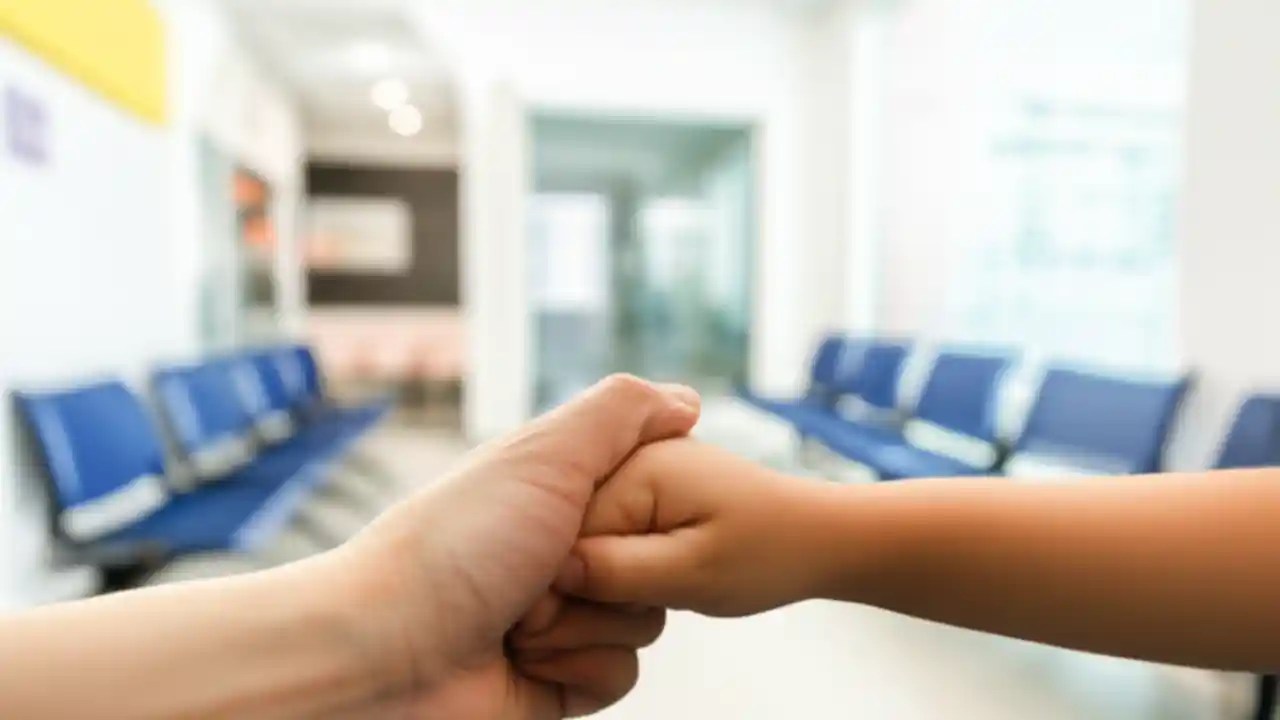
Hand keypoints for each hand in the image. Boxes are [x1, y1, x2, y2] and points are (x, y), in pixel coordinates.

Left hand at [330, 376, 699, 717]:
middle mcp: (561, 554)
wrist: (383, 655)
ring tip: (520, 621)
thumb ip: (621, 412)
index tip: (597, 512)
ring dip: (587, 624)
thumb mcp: (546, 453)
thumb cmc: (456, 546)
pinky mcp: (559, 679)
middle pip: (653, 561)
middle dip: (611, 573)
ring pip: (644, 622)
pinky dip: (581, 670)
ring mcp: (561, 619)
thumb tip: (686, 401)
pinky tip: (526, 660)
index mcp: (557, 493)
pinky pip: (620, 675)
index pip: (648, 492)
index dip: (641, 504)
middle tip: (547, 573)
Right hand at [555, 438, 827, 617]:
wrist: (817, 536)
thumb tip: (552, 574)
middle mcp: (625, 455)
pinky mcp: (640, 487)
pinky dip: (622, 563)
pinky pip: (603, 535)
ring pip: (582, 540)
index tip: (630, 605)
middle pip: (566, 535)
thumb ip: (617, 572)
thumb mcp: (692, 574)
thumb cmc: (768, 552)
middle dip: (597, 579)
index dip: (582, 587)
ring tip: (661, 585)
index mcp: (634, 466)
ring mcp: (632, 467)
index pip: (563, 537)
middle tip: (652, 599)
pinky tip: (656, 574)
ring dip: (611, 574)